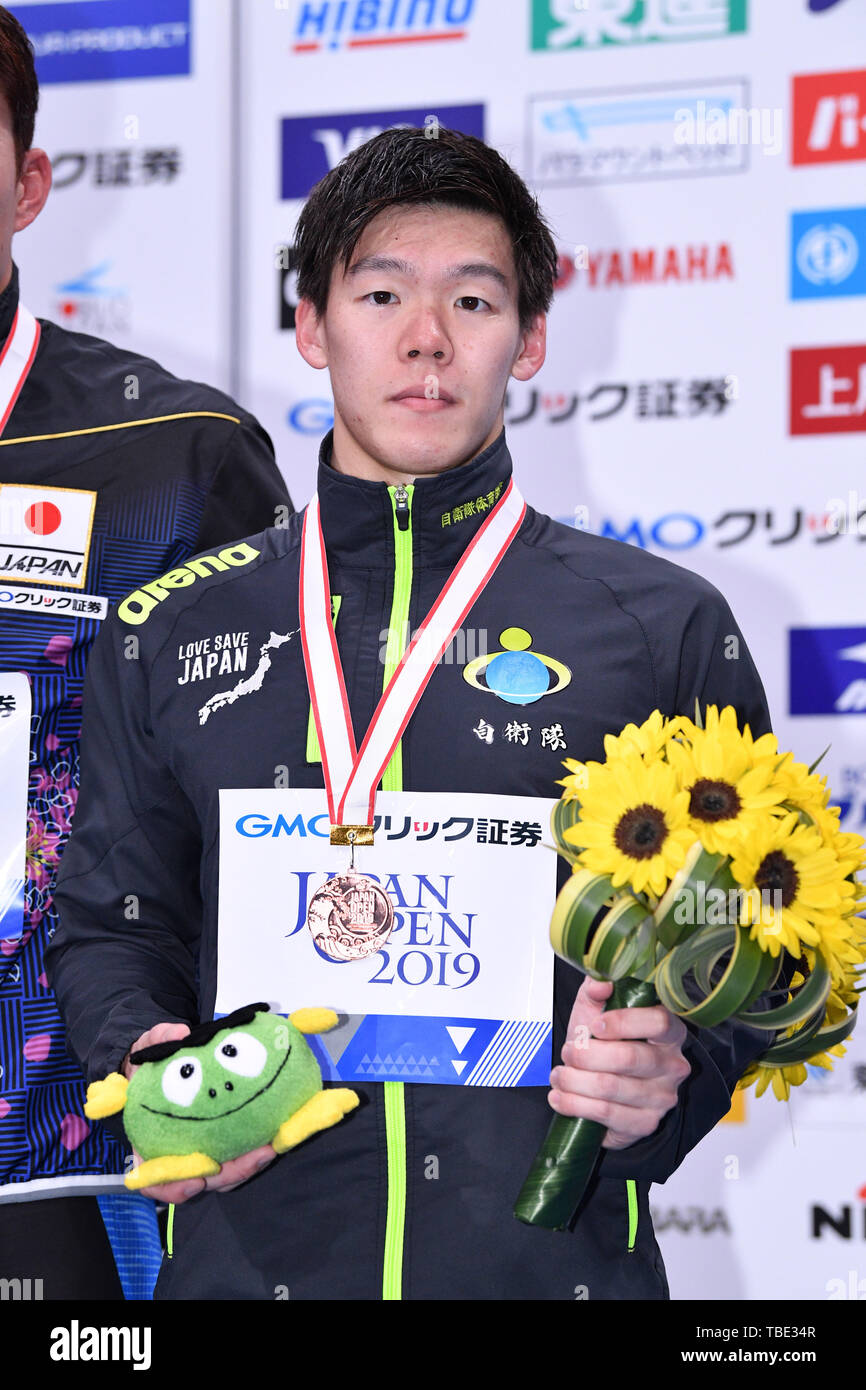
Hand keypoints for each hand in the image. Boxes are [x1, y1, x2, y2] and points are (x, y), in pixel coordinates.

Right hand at [123, 1022, 276, 1202]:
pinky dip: (256, 1148)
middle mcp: (177, 1153)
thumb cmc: (151, 1063)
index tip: (196, 1181)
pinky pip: (239, 1151)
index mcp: (148, 1141)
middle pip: (203, 1180)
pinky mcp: (223, 1140)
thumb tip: (180, 1034)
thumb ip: (160, 1040)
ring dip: (251, 1163)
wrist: (164, 1064)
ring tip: (274, 1145)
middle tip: (259, 1154)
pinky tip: (276, 1134)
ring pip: (226, 1172)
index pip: (155, 1180)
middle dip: (232, 1172)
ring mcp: (201, 1150)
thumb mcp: (149, 1046)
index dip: (174, 1187)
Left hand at [549, 977, 690, 1149]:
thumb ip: (595, 992)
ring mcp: (662, 1097)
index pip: (659, 1022)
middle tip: (567, 1052)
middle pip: (629, 1058)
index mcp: (669, 1031)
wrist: (603, 1092)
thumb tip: (600, 984)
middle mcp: (673, 1065)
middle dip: (587, 1054)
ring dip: (574, 1081)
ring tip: (558, 1075)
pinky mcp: (646, 1123)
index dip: (624, 1022)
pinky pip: (605, 1113)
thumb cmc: (603, 1046)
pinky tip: (559, 1097)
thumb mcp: (595, 1013)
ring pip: (611, 1087)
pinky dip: (574, 1104)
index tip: (596, 1025)